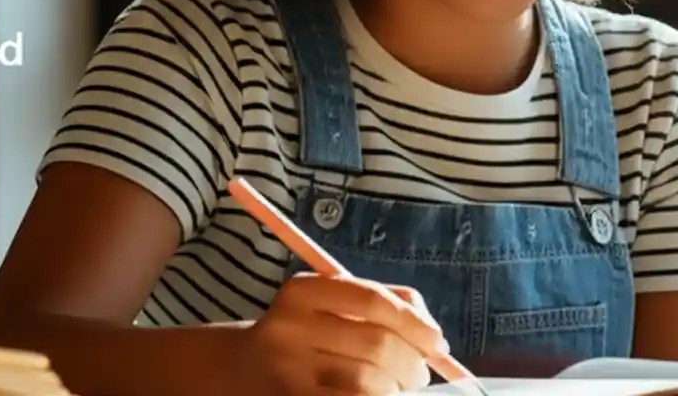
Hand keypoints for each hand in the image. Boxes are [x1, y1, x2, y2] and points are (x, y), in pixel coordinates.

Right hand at [227, 273, 448, 394]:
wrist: (240, 372)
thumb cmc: (303, 338)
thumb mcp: (329, 307)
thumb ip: (382, 303)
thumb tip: (433, 334)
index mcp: (301, 292)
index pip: (371, 300)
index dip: (413, 323)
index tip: (438, 343)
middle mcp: (288, 326)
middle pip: (376, 343)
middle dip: (412, 363)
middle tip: (418, 374)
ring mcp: (286, 369)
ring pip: (368, 381)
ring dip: (396, 389)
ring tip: (397, 390)